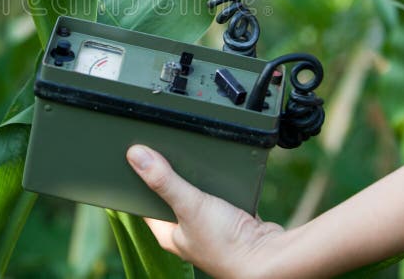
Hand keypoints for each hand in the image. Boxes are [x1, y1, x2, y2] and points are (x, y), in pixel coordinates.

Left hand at [126, 144, 284, 278]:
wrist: (268, 256)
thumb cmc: (227, 244)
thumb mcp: (190, 206)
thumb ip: (163, 181)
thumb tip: (135, 156)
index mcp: (168, 233)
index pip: (144, 202)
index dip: (139, 179)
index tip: (135, 155)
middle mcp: (186, 230)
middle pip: (170, 193)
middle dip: (170, 172)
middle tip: (165, 147)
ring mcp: (209, 223)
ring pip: (196, 191)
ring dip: (197, 175)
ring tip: (192, 154)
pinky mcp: (230, 215)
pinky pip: (219, 191)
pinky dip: (219, 179)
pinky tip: (218, 166)